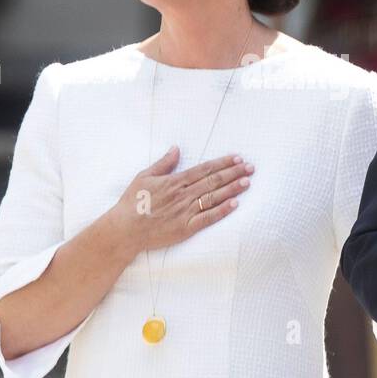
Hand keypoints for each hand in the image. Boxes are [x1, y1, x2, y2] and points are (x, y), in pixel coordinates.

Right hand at [108, 147, 253, 254]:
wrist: (125, 229)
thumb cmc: (132, 202)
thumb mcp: (144, 176)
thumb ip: (163, 163)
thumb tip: (176, 148)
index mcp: (175, 181)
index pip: (204, 169)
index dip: (223, 163)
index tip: (238, 158)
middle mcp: (183, 194)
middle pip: (214, 181)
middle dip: (234, 173)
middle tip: (251, 168)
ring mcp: (186, 211)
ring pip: (214, 197)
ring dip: (232, 189)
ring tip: (247, 182)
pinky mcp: (186, 228)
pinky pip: (208, 218)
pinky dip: (222, 211)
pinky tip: (235, 205)